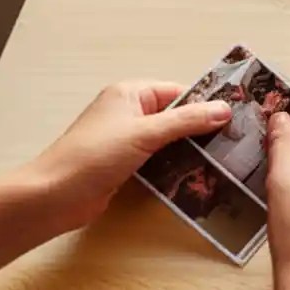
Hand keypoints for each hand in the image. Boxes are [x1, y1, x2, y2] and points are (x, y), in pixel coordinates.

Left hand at [22, 81, 230, 230]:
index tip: (236, 117)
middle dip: (202, 129)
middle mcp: (130, 113)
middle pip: (177, 116)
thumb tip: (225, 109)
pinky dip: (176, 166)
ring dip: (191, 150)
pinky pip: (160, 160)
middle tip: (236, 142)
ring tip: (224, 160)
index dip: (206, 104)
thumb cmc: (94, 156)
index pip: (179, 92)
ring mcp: (127, 140)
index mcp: (131, 94)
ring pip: (170, 140)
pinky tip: (198, 176)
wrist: (53, 197)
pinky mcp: (126, 165)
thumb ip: (186, 121)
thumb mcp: (145, 133)